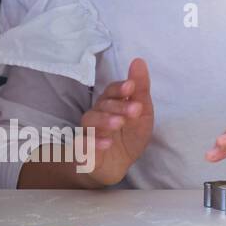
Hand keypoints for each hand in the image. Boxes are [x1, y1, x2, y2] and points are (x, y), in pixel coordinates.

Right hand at [80, 58, 153, 185]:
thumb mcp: (142, 113)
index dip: (120, 87)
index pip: (112, 90)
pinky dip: (92, 143)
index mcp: (112, 103)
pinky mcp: (83, 150)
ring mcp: (89, 131)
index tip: (131, 86)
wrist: (119, 165)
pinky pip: (82, 144)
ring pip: (89, 120)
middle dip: (119, 105)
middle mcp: (98, 114)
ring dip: (105, 120)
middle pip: (103, 104)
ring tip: (119, 123)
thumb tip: (139, 61)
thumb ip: (141, 89)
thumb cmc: (130, 135)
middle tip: (135, 110)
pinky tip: (106, 143)